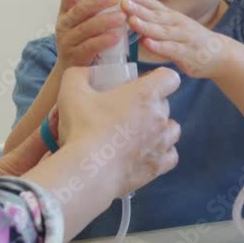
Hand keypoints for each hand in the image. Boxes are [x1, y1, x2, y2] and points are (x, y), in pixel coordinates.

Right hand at [55, 0, 126, 69]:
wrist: (70, 71)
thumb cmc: (82, 41)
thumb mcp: (82, 23)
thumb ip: (94, 10)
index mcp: (65, 12)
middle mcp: (64, 25)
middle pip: (79, 10)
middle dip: (98, 1)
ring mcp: (68, 41)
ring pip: (85, 28)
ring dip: (104, 21)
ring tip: (122, 16)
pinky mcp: (75, 57)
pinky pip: (90, 47)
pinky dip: (103, 41)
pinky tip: (117, 36)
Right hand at [56, 66, 181, 197]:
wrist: (87, 171)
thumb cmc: (82, 129)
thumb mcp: (71, 91)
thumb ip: (80, 74)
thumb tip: (87, 71)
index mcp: (145, 95)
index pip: (170, 77)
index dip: (159, 78)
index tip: (143, 83)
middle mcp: (159, 117)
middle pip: (166, 104)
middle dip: (151, 104)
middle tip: (128, 110)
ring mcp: (161, 143)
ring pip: (172, 129)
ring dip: (160, 128)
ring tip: (138, 133)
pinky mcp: (158, 166)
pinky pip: (171, 155)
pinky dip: (161, 153)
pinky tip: (145, 153)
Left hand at [123, 0, 230, 78]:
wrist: (221, 54)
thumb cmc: (192, 41)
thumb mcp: (175, 27)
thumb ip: (156, 23)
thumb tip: (132, 17)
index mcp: (172, 17)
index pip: (154, 5)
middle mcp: (177, 24)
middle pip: (155, 16)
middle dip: (138, 9)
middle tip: (122, 2)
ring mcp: (183, 38)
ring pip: (162, 31)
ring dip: (146, 25)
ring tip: (131, 20)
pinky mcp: (187, 54)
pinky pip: (172, 49)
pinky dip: (159, 46)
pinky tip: (147, 43)